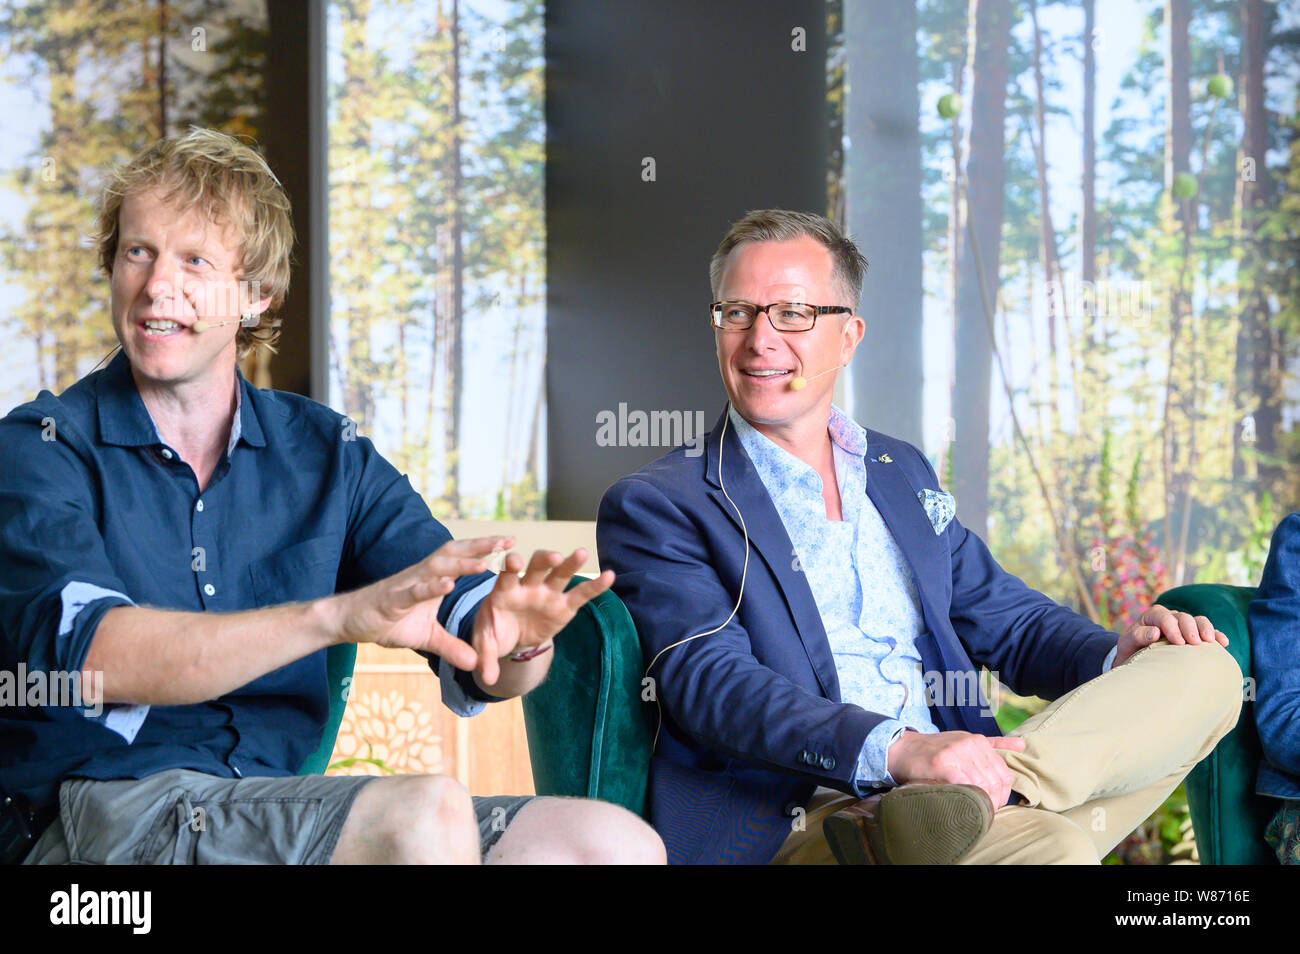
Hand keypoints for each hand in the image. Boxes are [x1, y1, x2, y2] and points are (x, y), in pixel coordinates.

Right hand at [330, 536, 510, 668]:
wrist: (349, 621)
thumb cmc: (388, 621)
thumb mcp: (427, 638)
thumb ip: (452, 647)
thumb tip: (476, 664)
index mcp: (432, 579)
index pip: (461, 558)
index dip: (484, 549)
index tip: (510, 542)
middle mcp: (421, 575)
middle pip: (454, 553)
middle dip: (480, 546)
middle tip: (508, 541)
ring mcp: (406, 585)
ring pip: (436, 569)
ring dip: (460, 565)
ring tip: (484, 564)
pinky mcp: (391, 600)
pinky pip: (413, 592)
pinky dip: (429, 588)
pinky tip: (447, 585)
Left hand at [472, 548, 614, 685]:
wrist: (511, 638)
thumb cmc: (495, 633)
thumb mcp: (485, 645)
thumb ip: (484, 657)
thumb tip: (488, 679)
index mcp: (504, 591)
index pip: (507, 574)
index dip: (511, 566)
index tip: (515, 561)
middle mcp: (527, 586)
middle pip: (536, 566)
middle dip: (545, 560)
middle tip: (553, 558)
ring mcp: (547, 593)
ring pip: (559, 574)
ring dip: (569, 563)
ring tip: (581, 553)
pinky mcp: (564, 605)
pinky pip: (581, 594)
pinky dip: (595, 586)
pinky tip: (610, 576)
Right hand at [886, 729, 1026, 809]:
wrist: (903, 750)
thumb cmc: (936, 750)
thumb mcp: (965, 741)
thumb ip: (994, 744)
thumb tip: (1022, 745)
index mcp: (979, 741)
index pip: (1003, 774)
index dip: (1002, 794)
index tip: (992, 805)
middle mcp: (970, 744)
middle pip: (994, 781)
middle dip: (992, 802)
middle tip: (983, 813)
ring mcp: (956, 752)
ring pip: (982, 785)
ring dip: (980, 803)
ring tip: (972, 811)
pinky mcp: (942, 763)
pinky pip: (964, 785)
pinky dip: (966, 797)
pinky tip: (960, 803)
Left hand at [1114, 605, 1227, 666]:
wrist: (1135, 656)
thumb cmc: (1130, 649)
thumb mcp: (1128, 642)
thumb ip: (1138, 635)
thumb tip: (1155, 633)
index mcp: (1153, 615)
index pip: (1165, 617)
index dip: (1172, 628)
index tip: (1178, 642)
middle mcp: (1170, 617)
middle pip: (1184, 617)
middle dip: (1190, 629)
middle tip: (1195, 642)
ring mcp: (1184, 625)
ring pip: (1198, 621)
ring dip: (1206, 629)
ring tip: (1209, 641)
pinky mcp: (1194, 634)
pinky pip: (1207, 632)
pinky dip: (1216, 635)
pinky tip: (1223, 642)